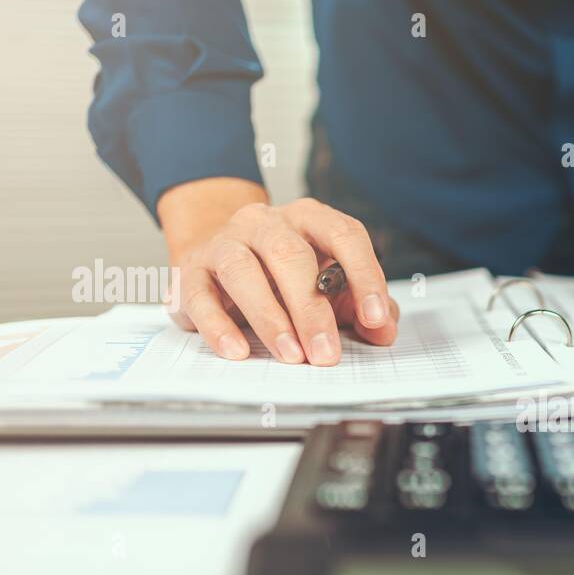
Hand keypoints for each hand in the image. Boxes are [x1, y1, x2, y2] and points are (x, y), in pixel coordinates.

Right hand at [157, 180, 397, 364]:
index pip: (344, 235)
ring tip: (290, 355)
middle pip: (290, 254)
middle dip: (311, 309)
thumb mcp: (330, 288)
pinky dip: (218, 326)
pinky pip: (199, 295)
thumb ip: (361, 306)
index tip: (374, 317)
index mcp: (310, 219)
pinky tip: (238, 350)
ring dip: (269, 317)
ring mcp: (225, 242)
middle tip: (325, 353)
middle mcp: (266, 222)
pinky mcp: (190, 270)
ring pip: (242, 269)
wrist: (220, 260)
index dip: (363, 275)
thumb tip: (382, 329)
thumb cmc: (285, 277)